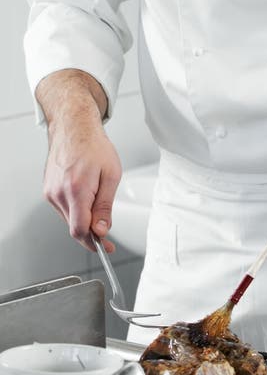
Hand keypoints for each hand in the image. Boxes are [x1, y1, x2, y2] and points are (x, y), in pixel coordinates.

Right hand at [44, 114, 121, 252]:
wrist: (74, 128)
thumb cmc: (94, 146)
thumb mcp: (111, 175)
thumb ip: (105, 206)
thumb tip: (102, 230)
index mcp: (76, 190)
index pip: (80, 230)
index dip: (95, 243)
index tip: (106, 247)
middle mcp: (58, 193)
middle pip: (75, 227)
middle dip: (92, 229)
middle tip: (106, 225)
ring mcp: (50, 192)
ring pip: (69, 218)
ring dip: (83, 216)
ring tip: (95, 193)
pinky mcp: (47, 190)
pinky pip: (63, 208)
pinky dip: (75, 207)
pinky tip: (84, 191)